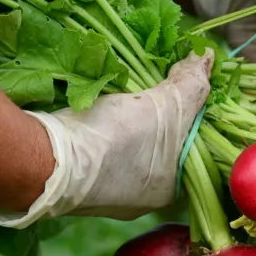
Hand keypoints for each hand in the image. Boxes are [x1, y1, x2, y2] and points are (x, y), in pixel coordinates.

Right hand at [0, 51, 213, 226]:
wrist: (47, 160)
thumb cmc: (117, 140)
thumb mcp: (166, 107)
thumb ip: (192, 84)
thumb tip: (208, 57)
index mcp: (168, 191)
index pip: (191, 148)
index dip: (191, 116)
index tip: (187, 88)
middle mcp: (139, 198)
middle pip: (159, 147)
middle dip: (161, 116)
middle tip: (161, 83)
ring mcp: (104, 191)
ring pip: (127, 145)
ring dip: (130, 118)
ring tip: (133, 88)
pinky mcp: (75, 176)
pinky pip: (100, 146)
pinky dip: (104, 124)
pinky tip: (106, 103)